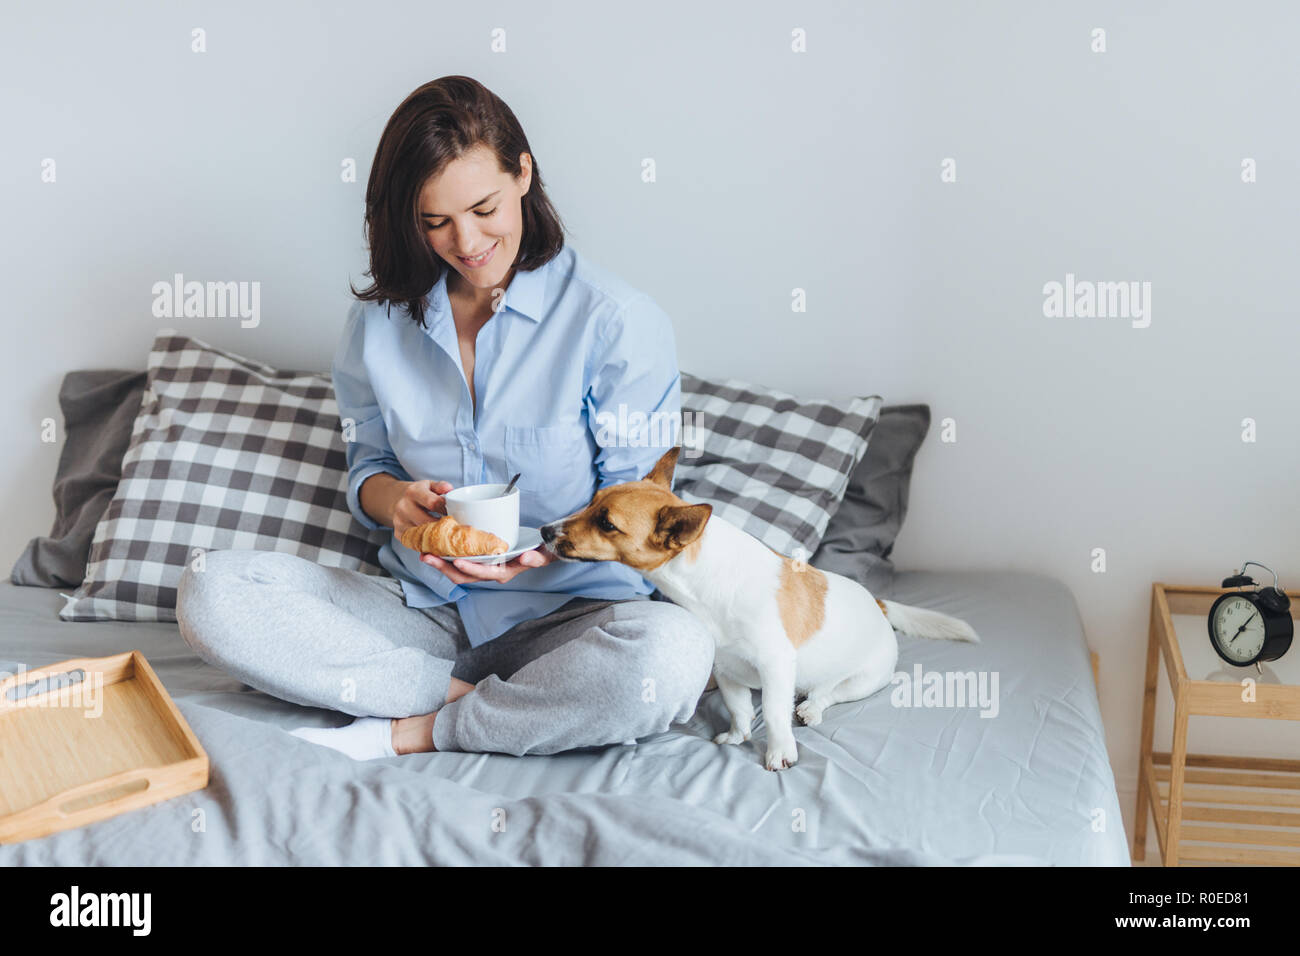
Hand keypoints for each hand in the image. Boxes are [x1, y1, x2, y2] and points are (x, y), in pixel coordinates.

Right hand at [393, 479, 454, 537]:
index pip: (433, 503)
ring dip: (436, 536)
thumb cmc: (421, 494)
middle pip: (428, 522)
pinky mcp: (399, 533)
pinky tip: (434, 539)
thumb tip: (449, 489)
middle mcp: (403, 506)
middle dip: (443, 526)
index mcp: (413, 492)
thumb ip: (441, 486)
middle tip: (453, 528)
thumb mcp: (430, 486)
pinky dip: (427, 543)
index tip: (454, 513)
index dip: (446, 510)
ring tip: (445, 534)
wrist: (400, 500)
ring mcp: (399, 521)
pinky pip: (416, 543)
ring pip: (422, 535)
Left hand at [421, 546, 555, 584]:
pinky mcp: (477, 561)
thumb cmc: (540, 552)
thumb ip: (536, 558)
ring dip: (440, 564)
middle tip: (428, 557)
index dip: (469, 569)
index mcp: (503, 573)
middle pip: (463, 576)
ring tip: (425, 554)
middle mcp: (490, 573)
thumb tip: (526, 558)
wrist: (539, 549)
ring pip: (457, 571)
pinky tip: (434, 548)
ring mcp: (482, 568)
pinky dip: (445, 557)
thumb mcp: (542, 554)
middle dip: (444, 568)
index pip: (483, 574)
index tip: (456, 562)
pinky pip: (458, 562)